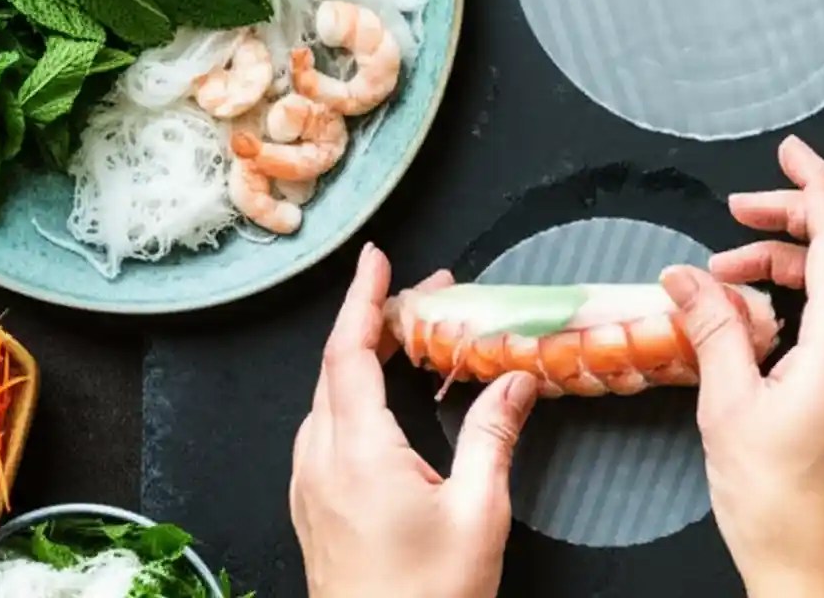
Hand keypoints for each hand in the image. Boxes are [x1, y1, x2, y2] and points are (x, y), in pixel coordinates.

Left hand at [289, 244, 539, 597]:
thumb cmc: (426, 597)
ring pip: (328, 397)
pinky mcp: (312, 506)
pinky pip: (324, 429)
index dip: (363, 299)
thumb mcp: (477, 512)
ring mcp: (309, 485)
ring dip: (365, 357)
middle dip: (377, 321)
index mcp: (358, 455)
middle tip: (428, 299)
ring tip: (414, 342)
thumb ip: (492, 435)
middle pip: (337, 366)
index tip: (378, 259)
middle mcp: (320, 462)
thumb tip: (515, 380)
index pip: (349, 352)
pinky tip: (386, 402)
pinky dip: (354, 395)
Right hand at [660, 136, 823, 597]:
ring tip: (744, 267)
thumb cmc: (773, 500)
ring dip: (817, 249)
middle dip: (807, 212)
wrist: (813, 565)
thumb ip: (711, 326)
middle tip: (745, 216)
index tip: (789, 153)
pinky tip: (792, 294)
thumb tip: (683, 276)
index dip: (814, 183)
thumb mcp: (726, 406)